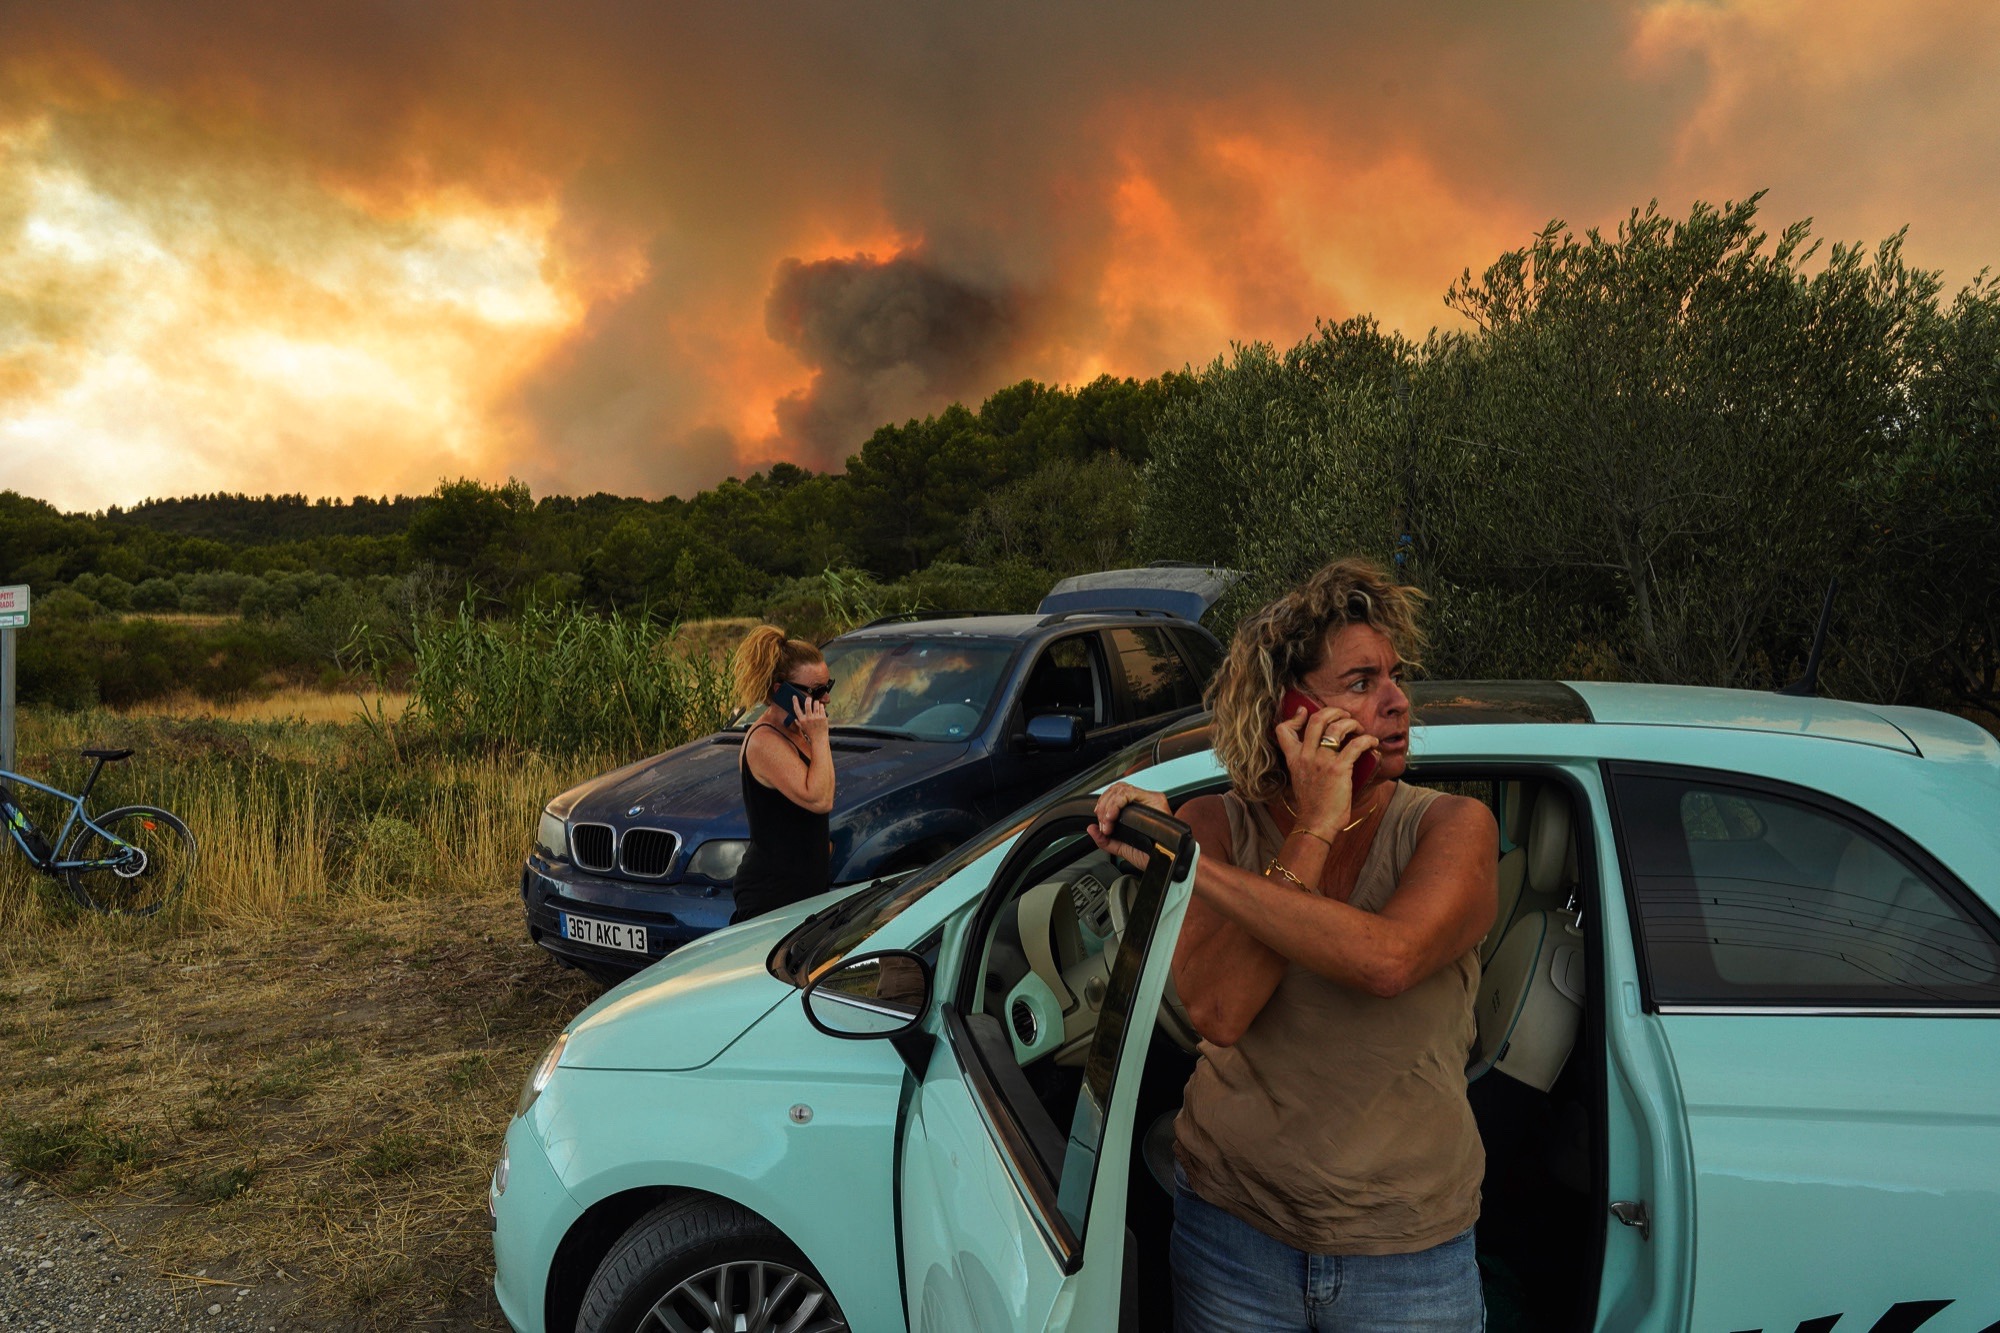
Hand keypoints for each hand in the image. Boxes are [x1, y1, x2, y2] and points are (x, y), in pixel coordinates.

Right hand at [792, 694, 829, 746]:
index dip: (795, 701)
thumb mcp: (802, 728)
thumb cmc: (811, 733)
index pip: (796, 708)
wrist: (819, 739)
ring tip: (816, 703)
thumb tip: (795, 719)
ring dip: (816, 702)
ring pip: (816, 703)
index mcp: (802, 720)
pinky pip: (822, 707)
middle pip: (807, 703)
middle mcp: (809, 718)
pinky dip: (821, 706)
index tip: (794, 696)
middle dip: (808, 699)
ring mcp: (816, 717)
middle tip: (809, 698)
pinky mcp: (823, 717)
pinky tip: (820, 707)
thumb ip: (798, 723)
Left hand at [1087, 781, 1169, 868]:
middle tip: (1103, 824)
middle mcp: (1143, 803)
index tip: (1100, 820)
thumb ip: (1104, 840)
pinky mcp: (1155, 800)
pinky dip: (1116, 803)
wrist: (1164, 864)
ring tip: (1107, 822)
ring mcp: (1150, 800)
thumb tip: (1090, 829)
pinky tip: (1112, 816)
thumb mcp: (1121, 848)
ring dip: (1108, 805)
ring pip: (1121, 789)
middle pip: (1116, 789)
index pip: (1116, 795)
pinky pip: (1130, 793)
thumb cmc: (1150, 856)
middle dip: (1103, 805)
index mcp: (1136, 811)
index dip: (1103, 804)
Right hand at [1274, 702, 1379, 837]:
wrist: (1316, 823)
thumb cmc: (1313, 805)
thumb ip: (1306, 763)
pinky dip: (1367, 740)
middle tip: (1344, 715)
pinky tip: (1371, 743)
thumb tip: (1325, 751)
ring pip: (1336, 727)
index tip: (1305, 712)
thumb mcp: (1300, 779)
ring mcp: (1321, 761)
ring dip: (1351, 723)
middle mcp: (1305, 756)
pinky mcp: (1338, 769)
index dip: (1294, 717)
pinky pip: (1355, 744)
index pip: (1283, 729)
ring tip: (1359, 728)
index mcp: (1294, 759)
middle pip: (1316, 719)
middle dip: (1333, 711)